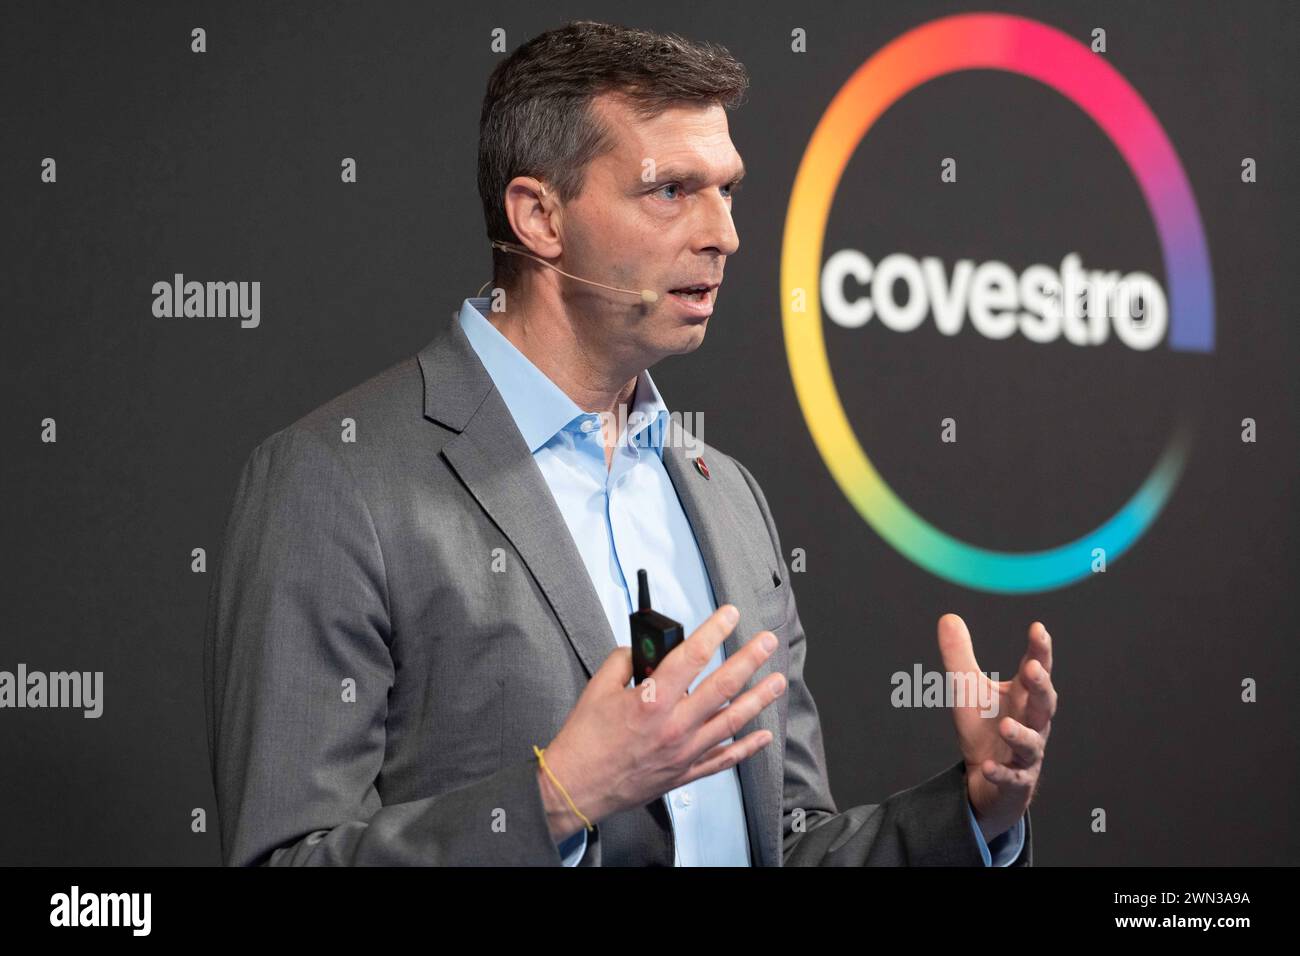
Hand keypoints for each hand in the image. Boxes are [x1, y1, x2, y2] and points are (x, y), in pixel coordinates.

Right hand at [537, 604, 785, 841]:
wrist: (575, 787)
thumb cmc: (584, 741)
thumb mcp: (598, 688)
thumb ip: (625, 661)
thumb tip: (645, 650)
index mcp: (651, 701)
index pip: (692, 657)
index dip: (715, 631)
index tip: (730, 615)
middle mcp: (673, 726)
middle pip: (722, 687)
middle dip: (749, 660)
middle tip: (767, 642)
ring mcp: (682, 752)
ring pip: (731, 722)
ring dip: (758, 699)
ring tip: (777, 681)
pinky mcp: (683, 772)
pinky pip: (723, 760)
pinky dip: (747, 749)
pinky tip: (764, 736)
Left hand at [937, 614, 1057, 842]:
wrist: (987, 779)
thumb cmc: (985, 727)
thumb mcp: (968, 689)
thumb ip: (960, 656)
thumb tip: (948, 616)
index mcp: (1023, 697)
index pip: (1036, 670)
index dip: (1039, 650)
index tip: (1037, 629)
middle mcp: (1032, 723)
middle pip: (1043, 704)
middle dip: (1040, 687)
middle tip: (1032, 668)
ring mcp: (1026, 754)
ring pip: (1031, 743)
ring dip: (1020, 734)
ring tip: (1005, 725)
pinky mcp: (1015, 781)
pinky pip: (1011, 778)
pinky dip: (1000, 773)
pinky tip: (986, 767)